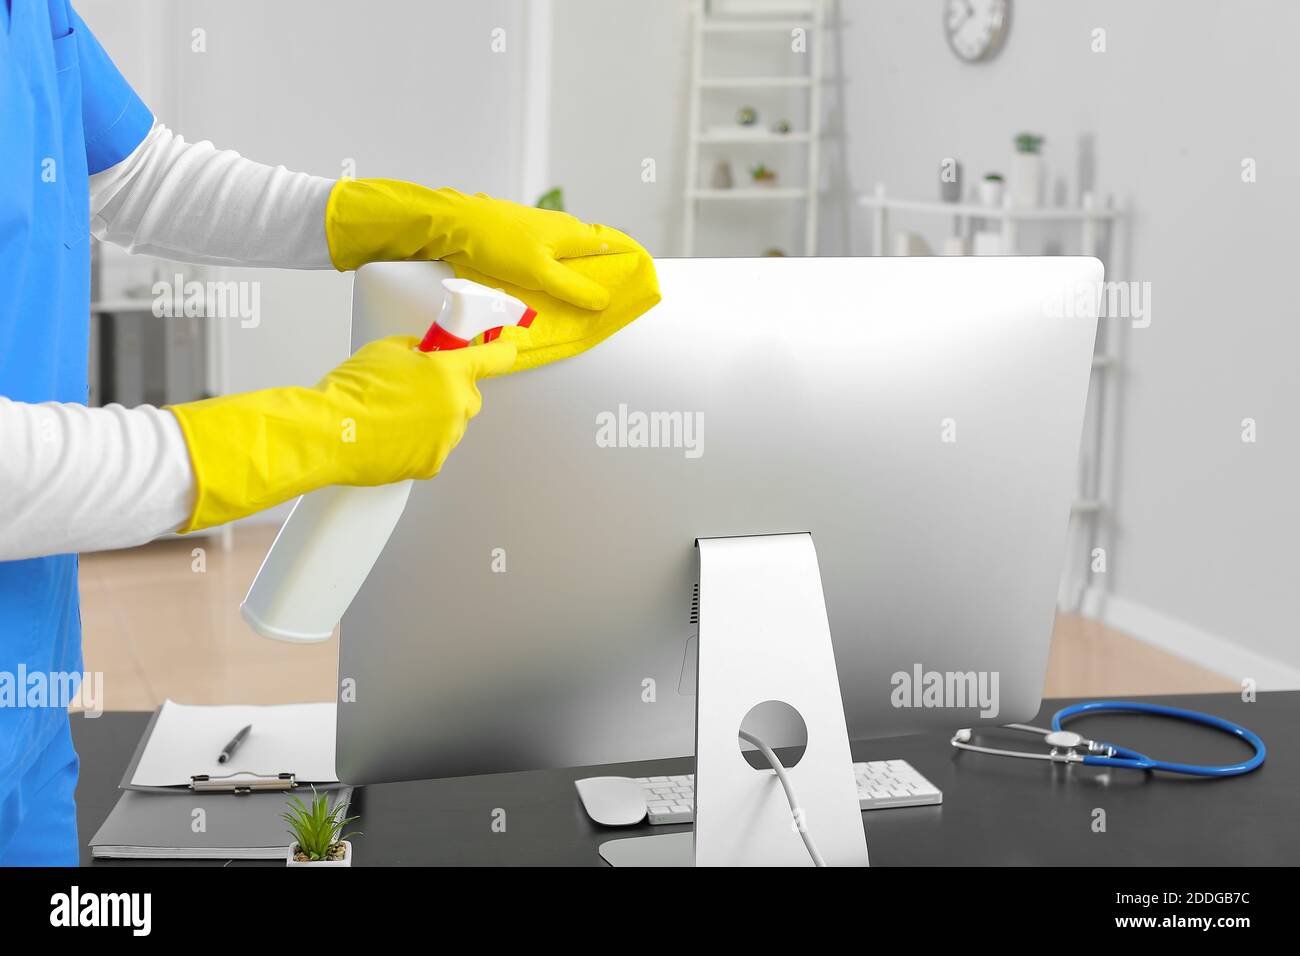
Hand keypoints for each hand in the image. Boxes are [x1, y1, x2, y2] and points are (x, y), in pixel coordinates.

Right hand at [169, 337, 516, 530]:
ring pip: (451, 423)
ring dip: (435, 418)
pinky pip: (435, 447)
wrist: (330, 431)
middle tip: (419, 388)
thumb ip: (420, 350)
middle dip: (451, 390)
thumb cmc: (354, 388)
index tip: (507, 350)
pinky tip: (393, 436)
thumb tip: (429, 356)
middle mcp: (457, 406)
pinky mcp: (433, 464)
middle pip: (470, 395)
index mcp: (450, 372)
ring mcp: (447, 438)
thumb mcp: (389, 349)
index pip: (493, 358)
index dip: (501, 352)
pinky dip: (421, 443)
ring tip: (396, 416)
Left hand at [325, 179, 644, 309]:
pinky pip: (545, 253)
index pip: (612, 243)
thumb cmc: (497, 245)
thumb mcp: (540, 273)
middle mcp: (558, 225)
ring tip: (578, 294)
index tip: (644, 271)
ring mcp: (537, 227)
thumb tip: (604, 301)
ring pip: (565, 251)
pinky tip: (543, 282)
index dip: (629, 256)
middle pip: (590, 248)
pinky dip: (553, 267)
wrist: (454, 224)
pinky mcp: (518, 233)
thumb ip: (573, 288)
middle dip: (602, 269)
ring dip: (574, 269)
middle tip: (611, 293)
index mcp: (571, 232)